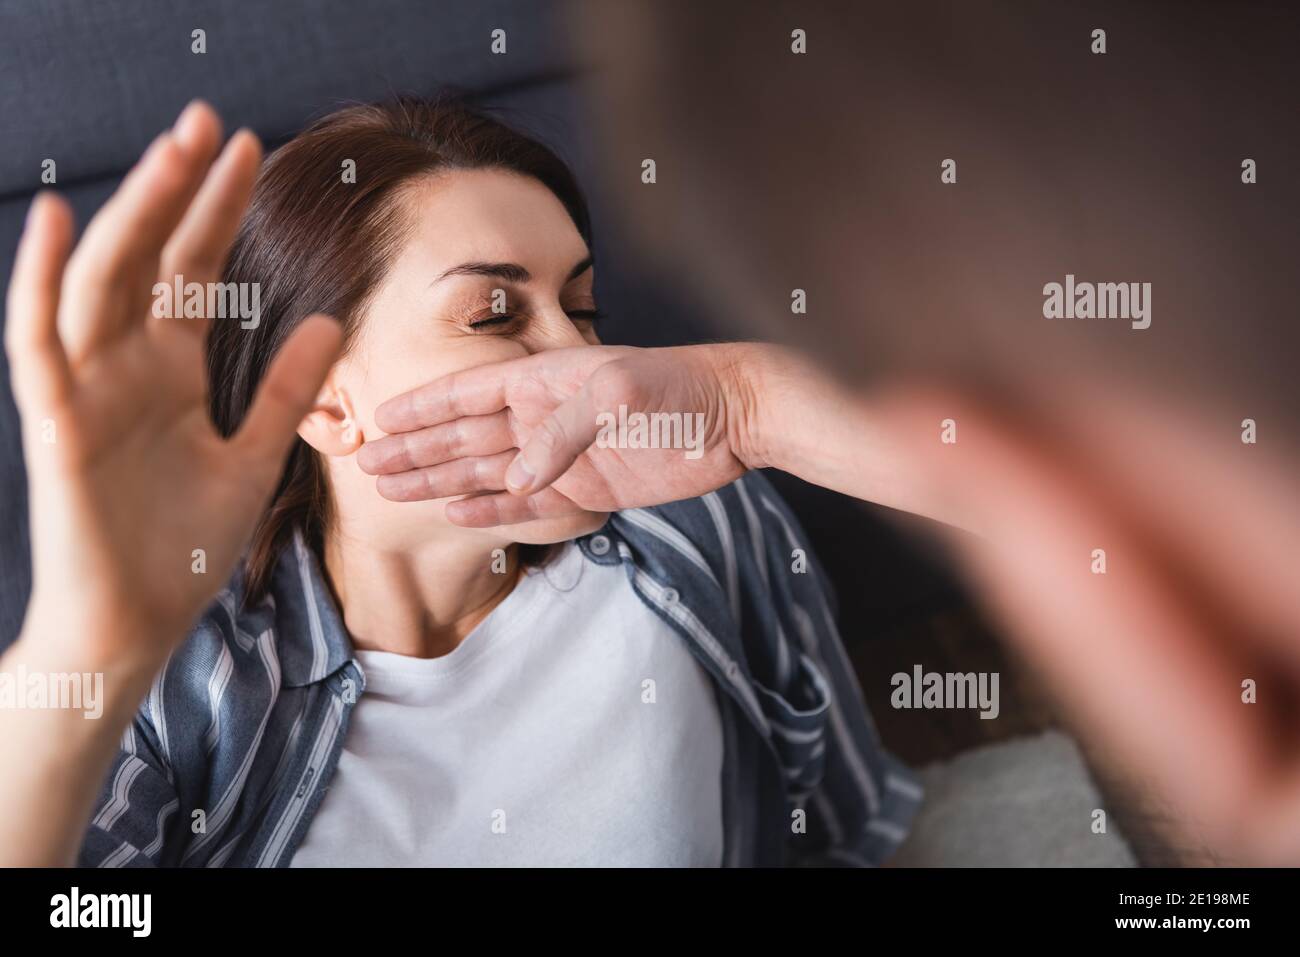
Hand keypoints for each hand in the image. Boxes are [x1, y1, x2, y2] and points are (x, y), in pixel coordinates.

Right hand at [6, 101, 340, 667]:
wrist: (138, 624)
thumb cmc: (186, 546)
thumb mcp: (254, 457)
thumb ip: (289, 391)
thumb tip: (333, 320)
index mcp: (172, 374)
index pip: (194, 271)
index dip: (218, 211)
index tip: (252, 151)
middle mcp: (126, 369)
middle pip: (149, 259)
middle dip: (180, 190)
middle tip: (212, 120)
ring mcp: (87, 391)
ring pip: (101, 282)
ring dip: (132, 214)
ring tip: (170, 149)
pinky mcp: (58, 426)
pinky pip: (39, 343)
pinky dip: (41, 281)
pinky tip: (60, 221)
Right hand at [357, 343, 762, 525]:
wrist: (734, 418)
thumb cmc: (677, 387)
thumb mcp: (618, 392)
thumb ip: (561, 431)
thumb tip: (516, 478)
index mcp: (543, 380)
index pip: (467, 393)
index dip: (423, 407)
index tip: (379, 419)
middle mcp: (544, 417)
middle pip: (465, 435)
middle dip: (417, 449)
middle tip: (368, 465)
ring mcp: (563, 456)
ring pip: (487, 470)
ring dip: (441, 479)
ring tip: (394, 491)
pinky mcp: (588, 490)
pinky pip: (527, 504)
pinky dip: (491, 510)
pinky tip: (456, 513)